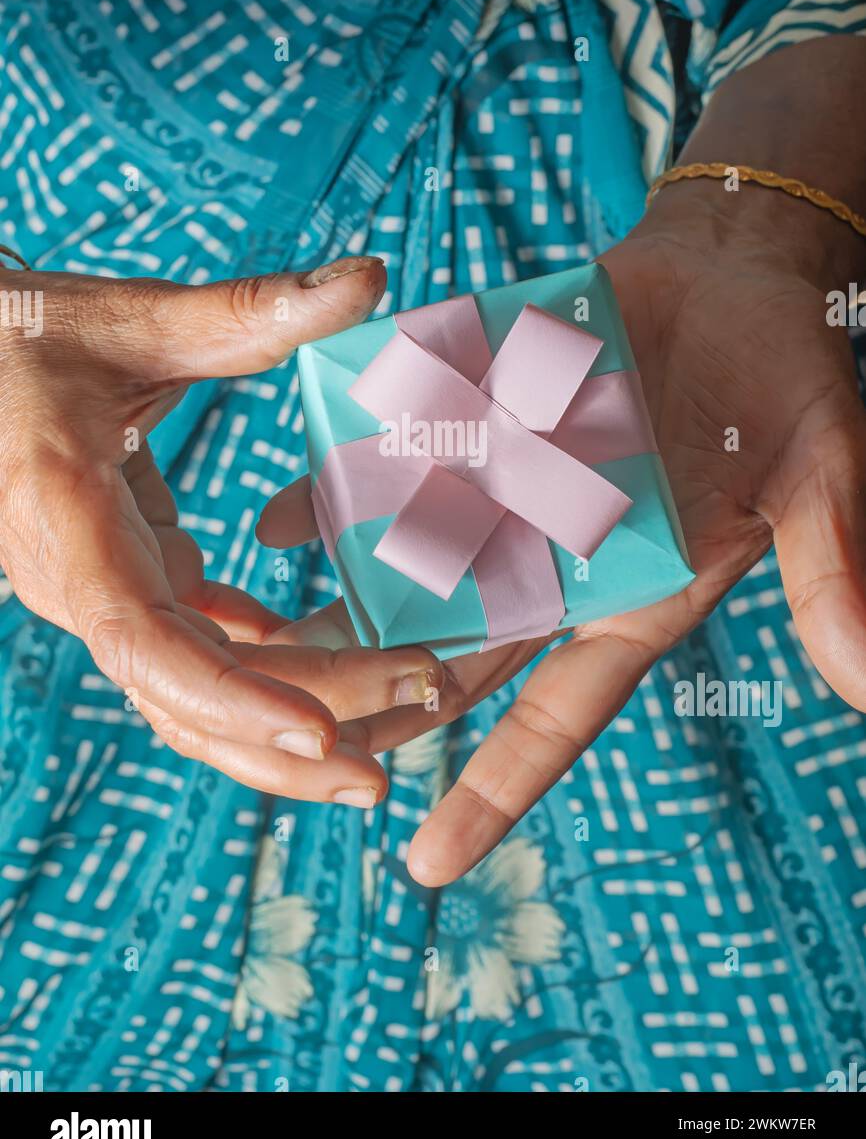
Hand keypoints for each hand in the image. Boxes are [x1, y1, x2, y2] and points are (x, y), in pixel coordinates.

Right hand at [0, 255, 441, 805]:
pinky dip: (263, 671)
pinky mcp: (125, 578)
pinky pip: (194, 650)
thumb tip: (368, 276)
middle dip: (296, 727)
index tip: (325, 731)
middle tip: (413, 719)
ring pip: (189, 695)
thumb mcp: (129, 316)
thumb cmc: (21, 333)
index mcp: (64, 520)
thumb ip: (247, 309)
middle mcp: (75, 580)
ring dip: (283, 723)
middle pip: (185, 694)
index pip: (144, 642)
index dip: (232, 697)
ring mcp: (98, 591)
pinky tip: (336, 671)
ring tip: (383, 743)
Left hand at [257, 179, 865, 876]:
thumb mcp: (823, 474)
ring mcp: (512, 497)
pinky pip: (402, 470)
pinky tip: (279, 520)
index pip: (559, 712)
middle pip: (456, 658)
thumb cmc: (784, 381)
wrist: (732, 276)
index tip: (424, 862)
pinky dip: (346, 493)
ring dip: (341, 614)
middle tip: (294, 759)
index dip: (497, 787)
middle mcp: (558, 562)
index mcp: (632, 596)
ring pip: (414, 575)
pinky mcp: (483, 427)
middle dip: (381, 709)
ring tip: (255, 653)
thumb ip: (836, 572)